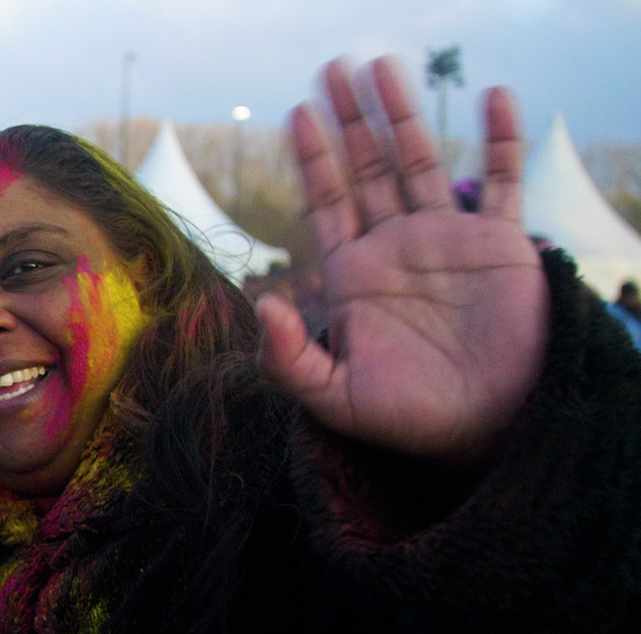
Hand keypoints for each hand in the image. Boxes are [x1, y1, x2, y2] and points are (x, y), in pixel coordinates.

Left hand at [257, 57, 547, 466]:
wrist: (483, 430)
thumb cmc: (406, 419)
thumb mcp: (333, 396)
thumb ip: (290, 356)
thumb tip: (265, 304)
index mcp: (353, 274)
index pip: (327, 202)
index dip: (313, 158)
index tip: (299, 114)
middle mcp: (396, 247)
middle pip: (367, 168)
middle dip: (350, 120)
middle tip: (334, 69)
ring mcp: (448, 240)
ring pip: (422, 163)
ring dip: (404, 116)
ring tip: (385, 66)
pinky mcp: (500, 245)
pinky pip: (504, 182)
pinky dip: (500, 141)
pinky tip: (495, 98)